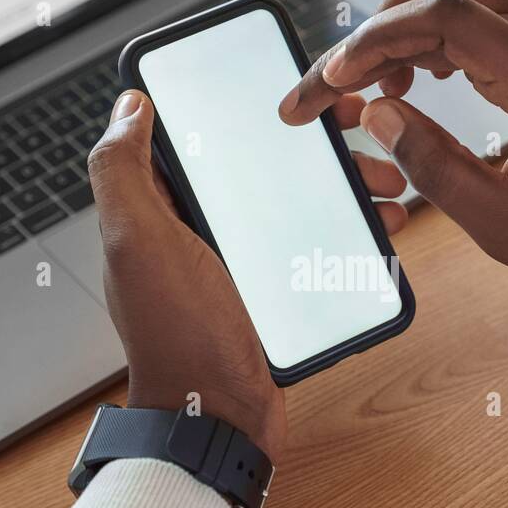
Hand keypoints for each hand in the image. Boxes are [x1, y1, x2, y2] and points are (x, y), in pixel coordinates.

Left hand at [87, 90, 409, 462]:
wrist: (217, 418)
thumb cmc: (177, 334)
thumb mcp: (138, 241)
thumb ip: (123, 171)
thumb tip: (128, 105)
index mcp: (160, 210)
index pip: (200, 137)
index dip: (243, 107)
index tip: (293, 89)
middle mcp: (194, 231)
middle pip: (258, 164)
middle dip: (311, 143)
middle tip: (358, 128)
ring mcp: (237, 262)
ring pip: (295, 202)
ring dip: (341, 183)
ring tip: (384, 182)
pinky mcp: (271, 292)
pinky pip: (312, 245)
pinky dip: (347, 230)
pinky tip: (378, 224)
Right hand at [279, 0, 507, 303]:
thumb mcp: (506, 224)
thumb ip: (437, 170)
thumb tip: (378, 116)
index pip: (446, 15)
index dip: (376, 39)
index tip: (333, 81)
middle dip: (377, 22)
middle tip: (336, 83)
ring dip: (401, 23)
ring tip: (370, 87)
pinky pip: (471, 11)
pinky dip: (426, 35)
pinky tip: (407, 85)